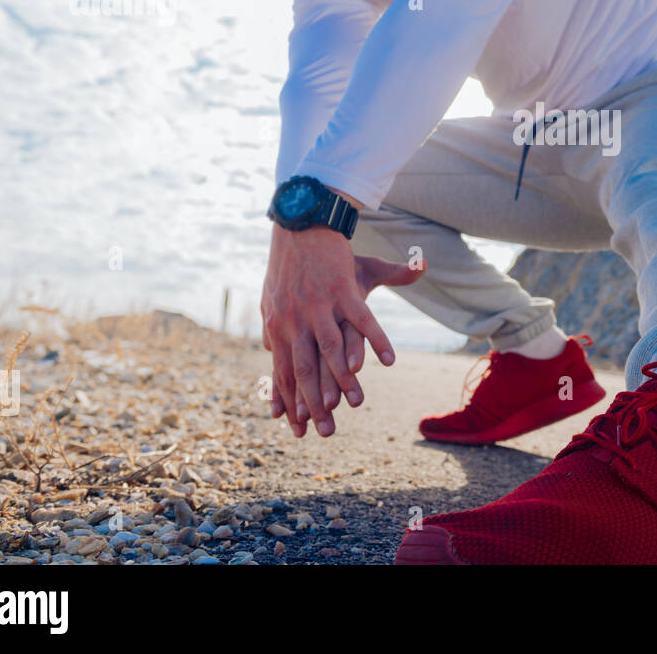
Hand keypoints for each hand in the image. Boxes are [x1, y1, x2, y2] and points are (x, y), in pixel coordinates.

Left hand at [260, 221, 424, 436]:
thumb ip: (275, 324)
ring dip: (346, 380)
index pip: (283, 372)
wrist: (300, 222)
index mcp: (278, 326)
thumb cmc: (289, 261)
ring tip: (358, 404)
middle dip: (315, 404)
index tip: (297, 429)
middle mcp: (295, 320)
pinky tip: (390, 362)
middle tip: (327, 433)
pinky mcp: (343, 289)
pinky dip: (377, 341)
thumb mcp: (273, 295)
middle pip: (305, 370)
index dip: (290, 401)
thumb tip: (267, 344)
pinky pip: (363, 321)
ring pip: (333, 351)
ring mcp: (319, 306)